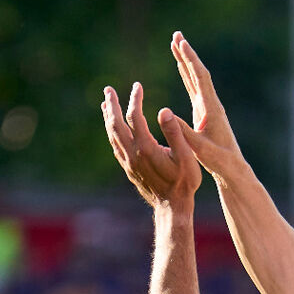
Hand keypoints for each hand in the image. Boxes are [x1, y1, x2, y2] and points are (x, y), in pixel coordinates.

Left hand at [102, 81, 201, 211]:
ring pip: (112, 135)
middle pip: (115, 124)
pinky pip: (115, 145)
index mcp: (146, 148)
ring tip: (106, 103)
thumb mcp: (187, 157)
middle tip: (108, 89)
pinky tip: (113, 127)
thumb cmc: (184, 182)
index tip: (137, 86)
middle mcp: (133, 153)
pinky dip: (111, 132)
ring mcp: (128, 162)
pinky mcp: (128, 168)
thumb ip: (175, 133)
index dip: (134, 99)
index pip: (134, 117)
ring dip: (108, 117)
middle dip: (112, 105)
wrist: (172, 208)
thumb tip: (164, 110)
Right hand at [168, 32, 248, 180]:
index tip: (180, 43)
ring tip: (175, 44)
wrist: (233, 170)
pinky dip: (186, 75)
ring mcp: (208, 108)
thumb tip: (167, 115)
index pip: (200, 78)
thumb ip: (185, 132)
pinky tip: (181, 67)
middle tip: (176, 35)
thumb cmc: (219, 162)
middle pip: (198, 73)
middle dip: (187, 54)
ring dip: (185, 62)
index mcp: (211, 109)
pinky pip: (194, 88)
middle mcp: (211, 104)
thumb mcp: (200, 149)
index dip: (190, 60)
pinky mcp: (205, 113)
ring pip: (195, 79)